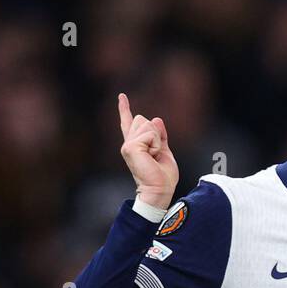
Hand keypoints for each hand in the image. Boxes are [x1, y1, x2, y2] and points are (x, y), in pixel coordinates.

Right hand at [117, 93, 178, 210]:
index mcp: (136, 145)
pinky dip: (156, 144)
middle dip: (155, 133)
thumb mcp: (164, 152)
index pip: (129, 122)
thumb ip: (160, 136)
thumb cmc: (163, 177)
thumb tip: (156, 119)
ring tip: (154, 156)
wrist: (160, 191)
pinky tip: (152, 156)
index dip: (125, 109)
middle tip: (156, 154)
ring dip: (156, 139)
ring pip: (146, 124)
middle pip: (143, 119)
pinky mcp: (130, 147)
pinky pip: (150, 134)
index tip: (122, 96)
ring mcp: (128, 145)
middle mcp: (129, 143)